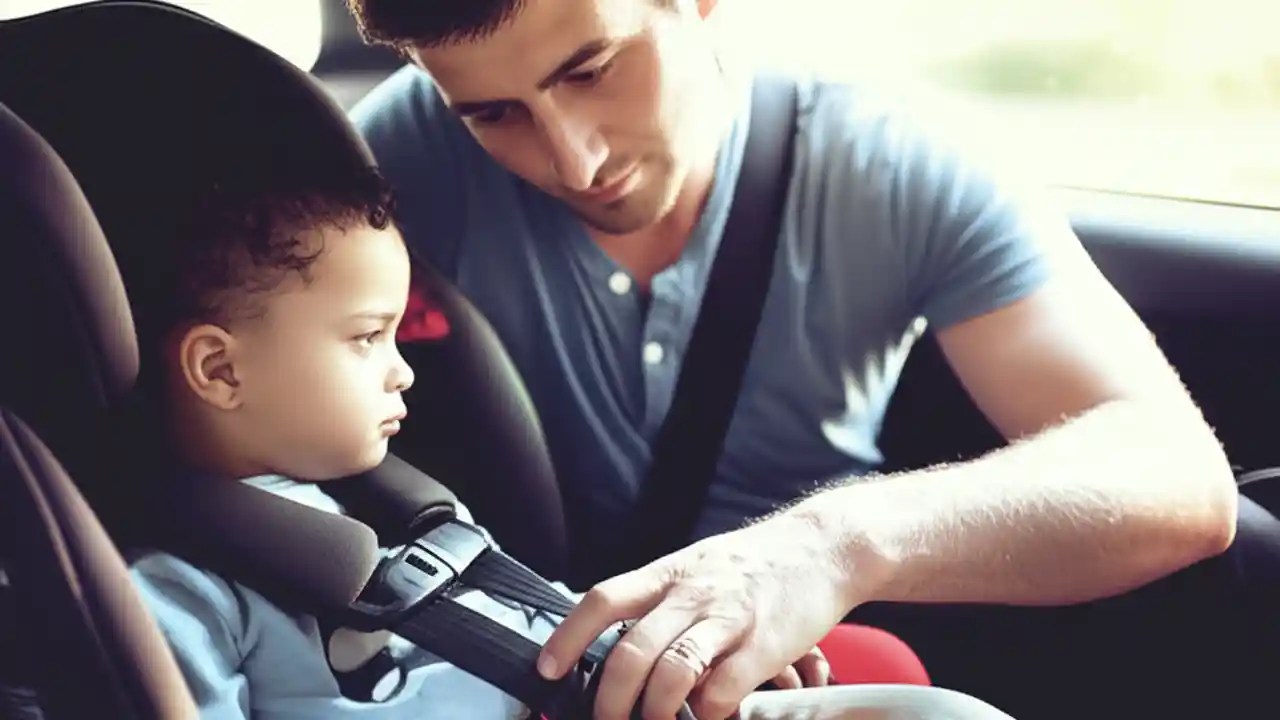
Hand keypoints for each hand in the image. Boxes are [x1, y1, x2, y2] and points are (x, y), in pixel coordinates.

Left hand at [537, 513, 879, 719]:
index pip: (603, 600)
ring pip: (672, 672)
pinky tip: (706, 716)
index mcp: (669, 573)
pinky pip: (723, 690)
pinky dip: (707, 713)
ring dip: (654, 711)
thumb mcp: (697, 566)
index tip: (547, 669)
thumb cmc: (756, 562)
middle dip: (610, 698)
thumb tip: (616, 640)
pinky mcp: (766, 644)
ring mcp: (729, 618)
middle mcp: (693, 593)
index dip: (568, 636)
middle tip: (606, 719)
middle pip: (631, 650)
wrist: (825, 546)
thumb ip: (660, 600)